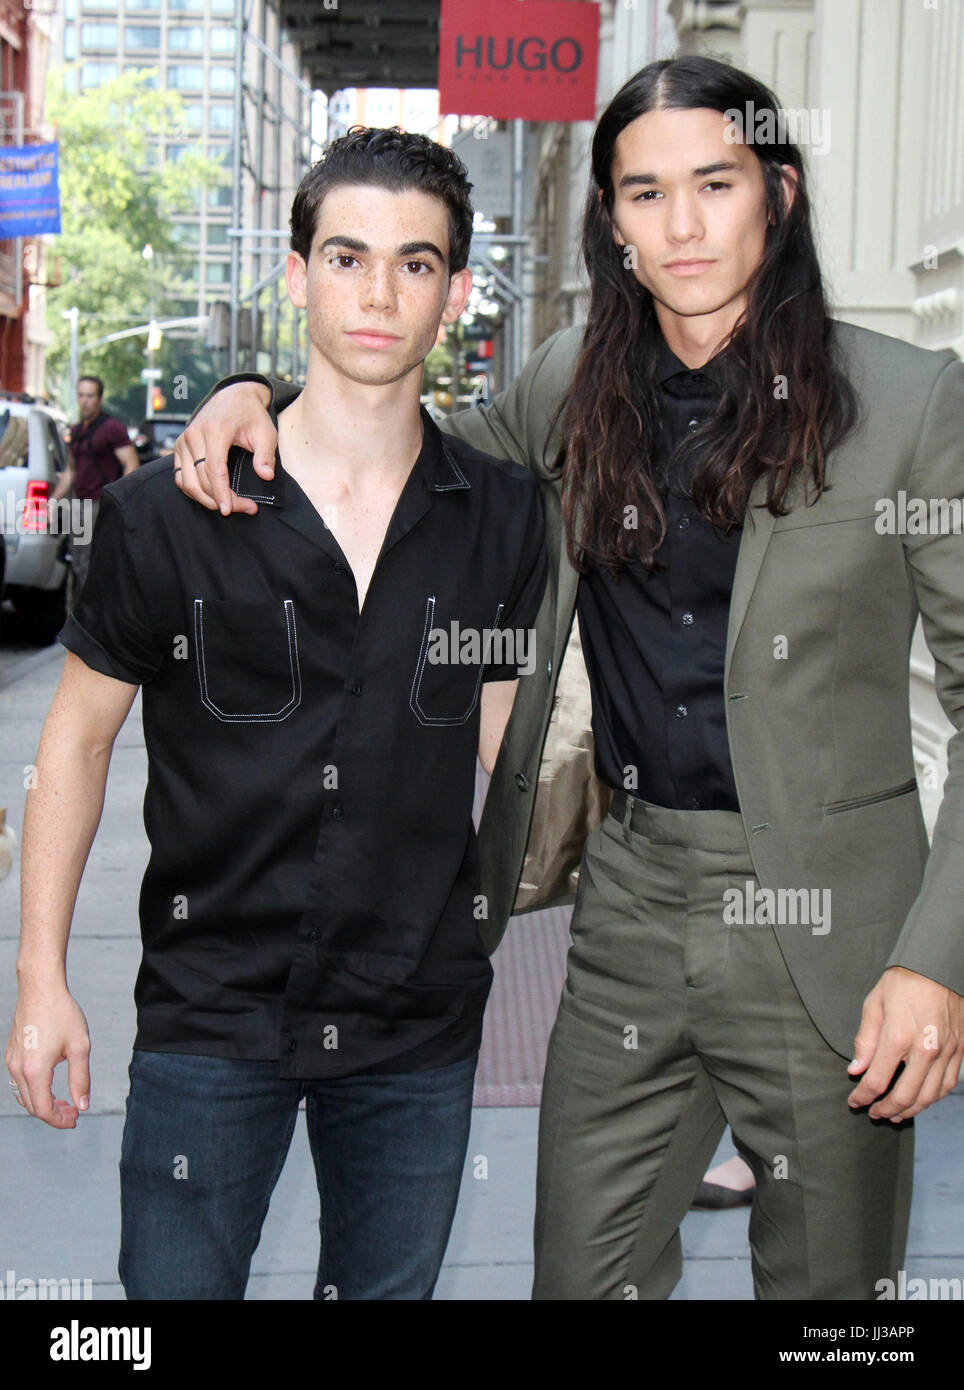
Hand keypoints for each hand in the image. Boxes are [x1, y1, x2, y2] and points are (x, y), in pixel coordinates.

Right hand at [5, 986, 90, 1128]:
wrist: (40, 988)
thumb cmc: (62, 1013)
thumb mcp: (79, 1047)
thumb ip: (80, 1079)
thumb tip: (82, 1105)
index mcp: (35, 1070)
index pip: (43, 1109)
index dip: (59, 1120)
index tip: (75, 1119)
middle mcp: (18, 1069)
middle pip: (31, 1106)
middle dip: (52, 1113)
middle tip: (73, 1111)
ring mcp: (11, 1061)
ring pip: (23, 1095)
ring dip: (42, 1102)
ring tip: (63, 1100)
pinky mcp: (11, 1053)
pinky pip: (19, 1081)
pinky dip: (34, 1089)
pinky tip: (50, 1083)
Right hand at [172, 381, 275, 515]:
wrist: (233, 396)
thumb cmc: (251, 415)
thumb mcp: (266, 432)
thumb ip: (266, 454)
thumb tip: (266, 476)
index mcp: (215, 430)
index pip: (213, 468)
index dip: (221, 492)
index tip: (229, 509)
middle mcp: (194, 435)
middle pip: (201, 479)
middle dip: (220, 499)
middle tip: (245, 508)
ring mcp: (183, 441)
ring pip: (186, 481)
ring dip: (205, 499)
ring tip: (228, 505)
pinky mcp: (179, 446)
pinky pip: (180, 476)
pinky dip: (193, 491)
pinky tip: (212, 496)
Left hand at [847, 965, 963, 1120]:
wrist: (937, 965)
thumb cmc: (903, 981)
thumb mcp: (874, 1004)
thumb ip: (865, 1041)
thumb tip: (856, 1069)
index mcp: (898, 1037)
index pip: (877, 1081)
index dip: (862, 1096)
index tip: (854, 1101)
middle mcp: (925, 1050)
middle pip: (905, 1096)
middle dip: (886, 1110)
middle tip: (874, 1114)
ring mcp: (946, 1052)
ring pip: (930, 1096)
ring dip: (911, 1110)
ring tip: (895, 1113)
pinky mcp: (960, 1050)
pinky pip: (948, 1084)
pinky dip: (934, 1097)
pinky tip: (921, 1098)